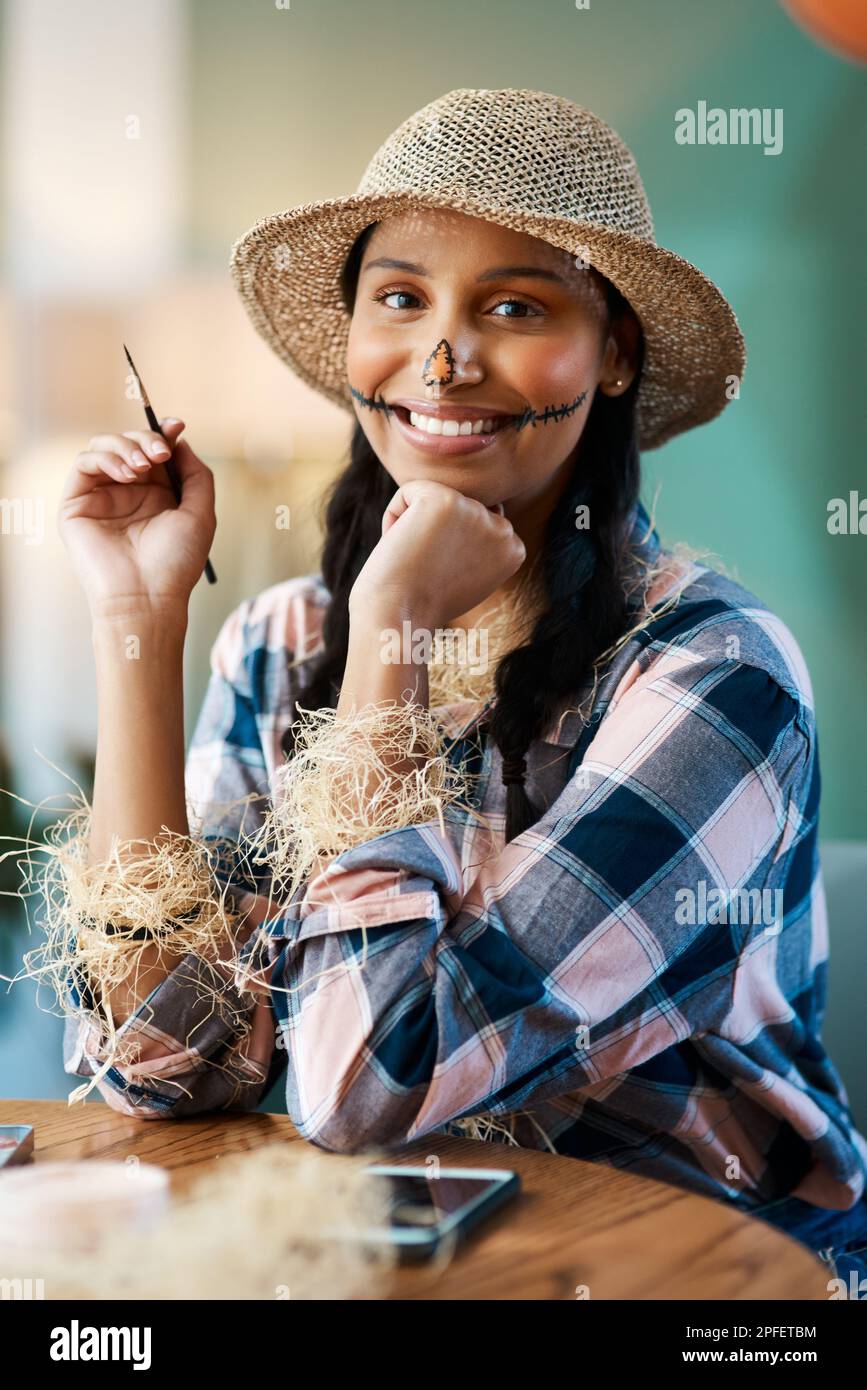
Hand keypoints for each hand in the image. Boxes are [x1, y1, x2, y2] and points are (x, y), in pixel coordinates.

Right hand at [58, 419, 215, 618]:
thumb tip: (179, 440)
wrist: (147, 595)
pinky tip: (126, 475)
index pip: (154, 451)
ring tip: (142, 466)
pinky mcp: (77, 505)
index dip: (163, 433)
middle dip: (147, 439)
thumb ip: (196, 474)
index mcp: (156, 495)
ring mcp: (101, 498)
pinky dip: (105, 458)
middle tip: (159, 453)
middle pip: (129, 443)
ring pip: (103, 447)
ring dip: (125, 446)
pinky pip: (83, 463)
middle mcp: (127, 494)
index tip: (177, 427)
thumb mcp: (201, 513)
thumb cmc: (176, 562)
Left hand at [350, 480, 524, 628]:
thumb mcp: (468, 574)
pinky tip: (401, 547)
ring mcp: (476, 511)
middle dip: (433, 534)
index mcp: (514, 549)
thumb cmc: (423, 603)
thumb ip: (480, 543)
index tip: (443, 577)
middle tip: (426, 570)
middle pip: (455, 507)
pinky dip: (393, 519)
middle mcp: (503, 528)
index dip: (448, 548)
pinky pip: (407, 492)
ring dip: (413, 526)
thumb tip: (478, 509)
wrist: (400, 619)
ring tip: (414, 559)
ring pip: (431, 497)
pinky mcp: (444, 499)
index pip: (474, 521)